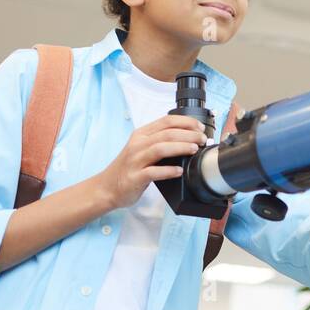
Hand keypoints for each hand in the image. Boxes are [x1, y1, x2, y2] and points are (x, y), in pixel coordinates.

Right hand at [96, 114, 210, 210]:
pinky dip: (168, 170)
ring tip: (195, 149)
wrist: (107, 188)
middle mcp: (138, 145)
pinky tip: (179, 171)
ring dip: (180, 147)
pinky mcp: (135, 178)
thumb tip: (191, 138)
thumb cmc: (129, 168)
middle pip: (167, 134)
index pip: (166, 121)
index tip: (200, 127)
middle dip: (188, 134)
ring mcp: (135, 161)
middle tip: (202, 139)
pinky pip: (153, 172)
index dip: (186, 122)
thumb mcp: (142, 148)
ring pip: (160, 149)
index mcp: (141, 134)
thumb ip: (161, 141)